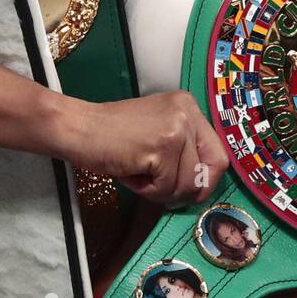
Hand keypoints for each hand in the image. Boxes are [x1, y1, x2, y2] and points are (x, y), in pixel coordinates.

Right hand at [60, 90, 228, 204]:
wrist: (77, 128)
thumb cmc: (111, 135)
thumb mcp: (157, 130)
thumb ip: (183, 149)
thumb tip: (203, 185)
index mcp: (188, 106)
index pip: (219, 153)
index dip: (207, 179)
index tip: (190, 190)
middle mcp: (187, 113)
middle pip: (212, 170)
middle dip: (189, 189)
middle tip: (162, 189)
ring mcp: (176, 128)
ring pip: (188, 183)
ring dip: (162, 191)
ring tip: (138, 173)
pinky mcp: (161, 147)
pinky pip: (166, 187)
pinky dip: (147, 190)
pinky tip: (131, 173)